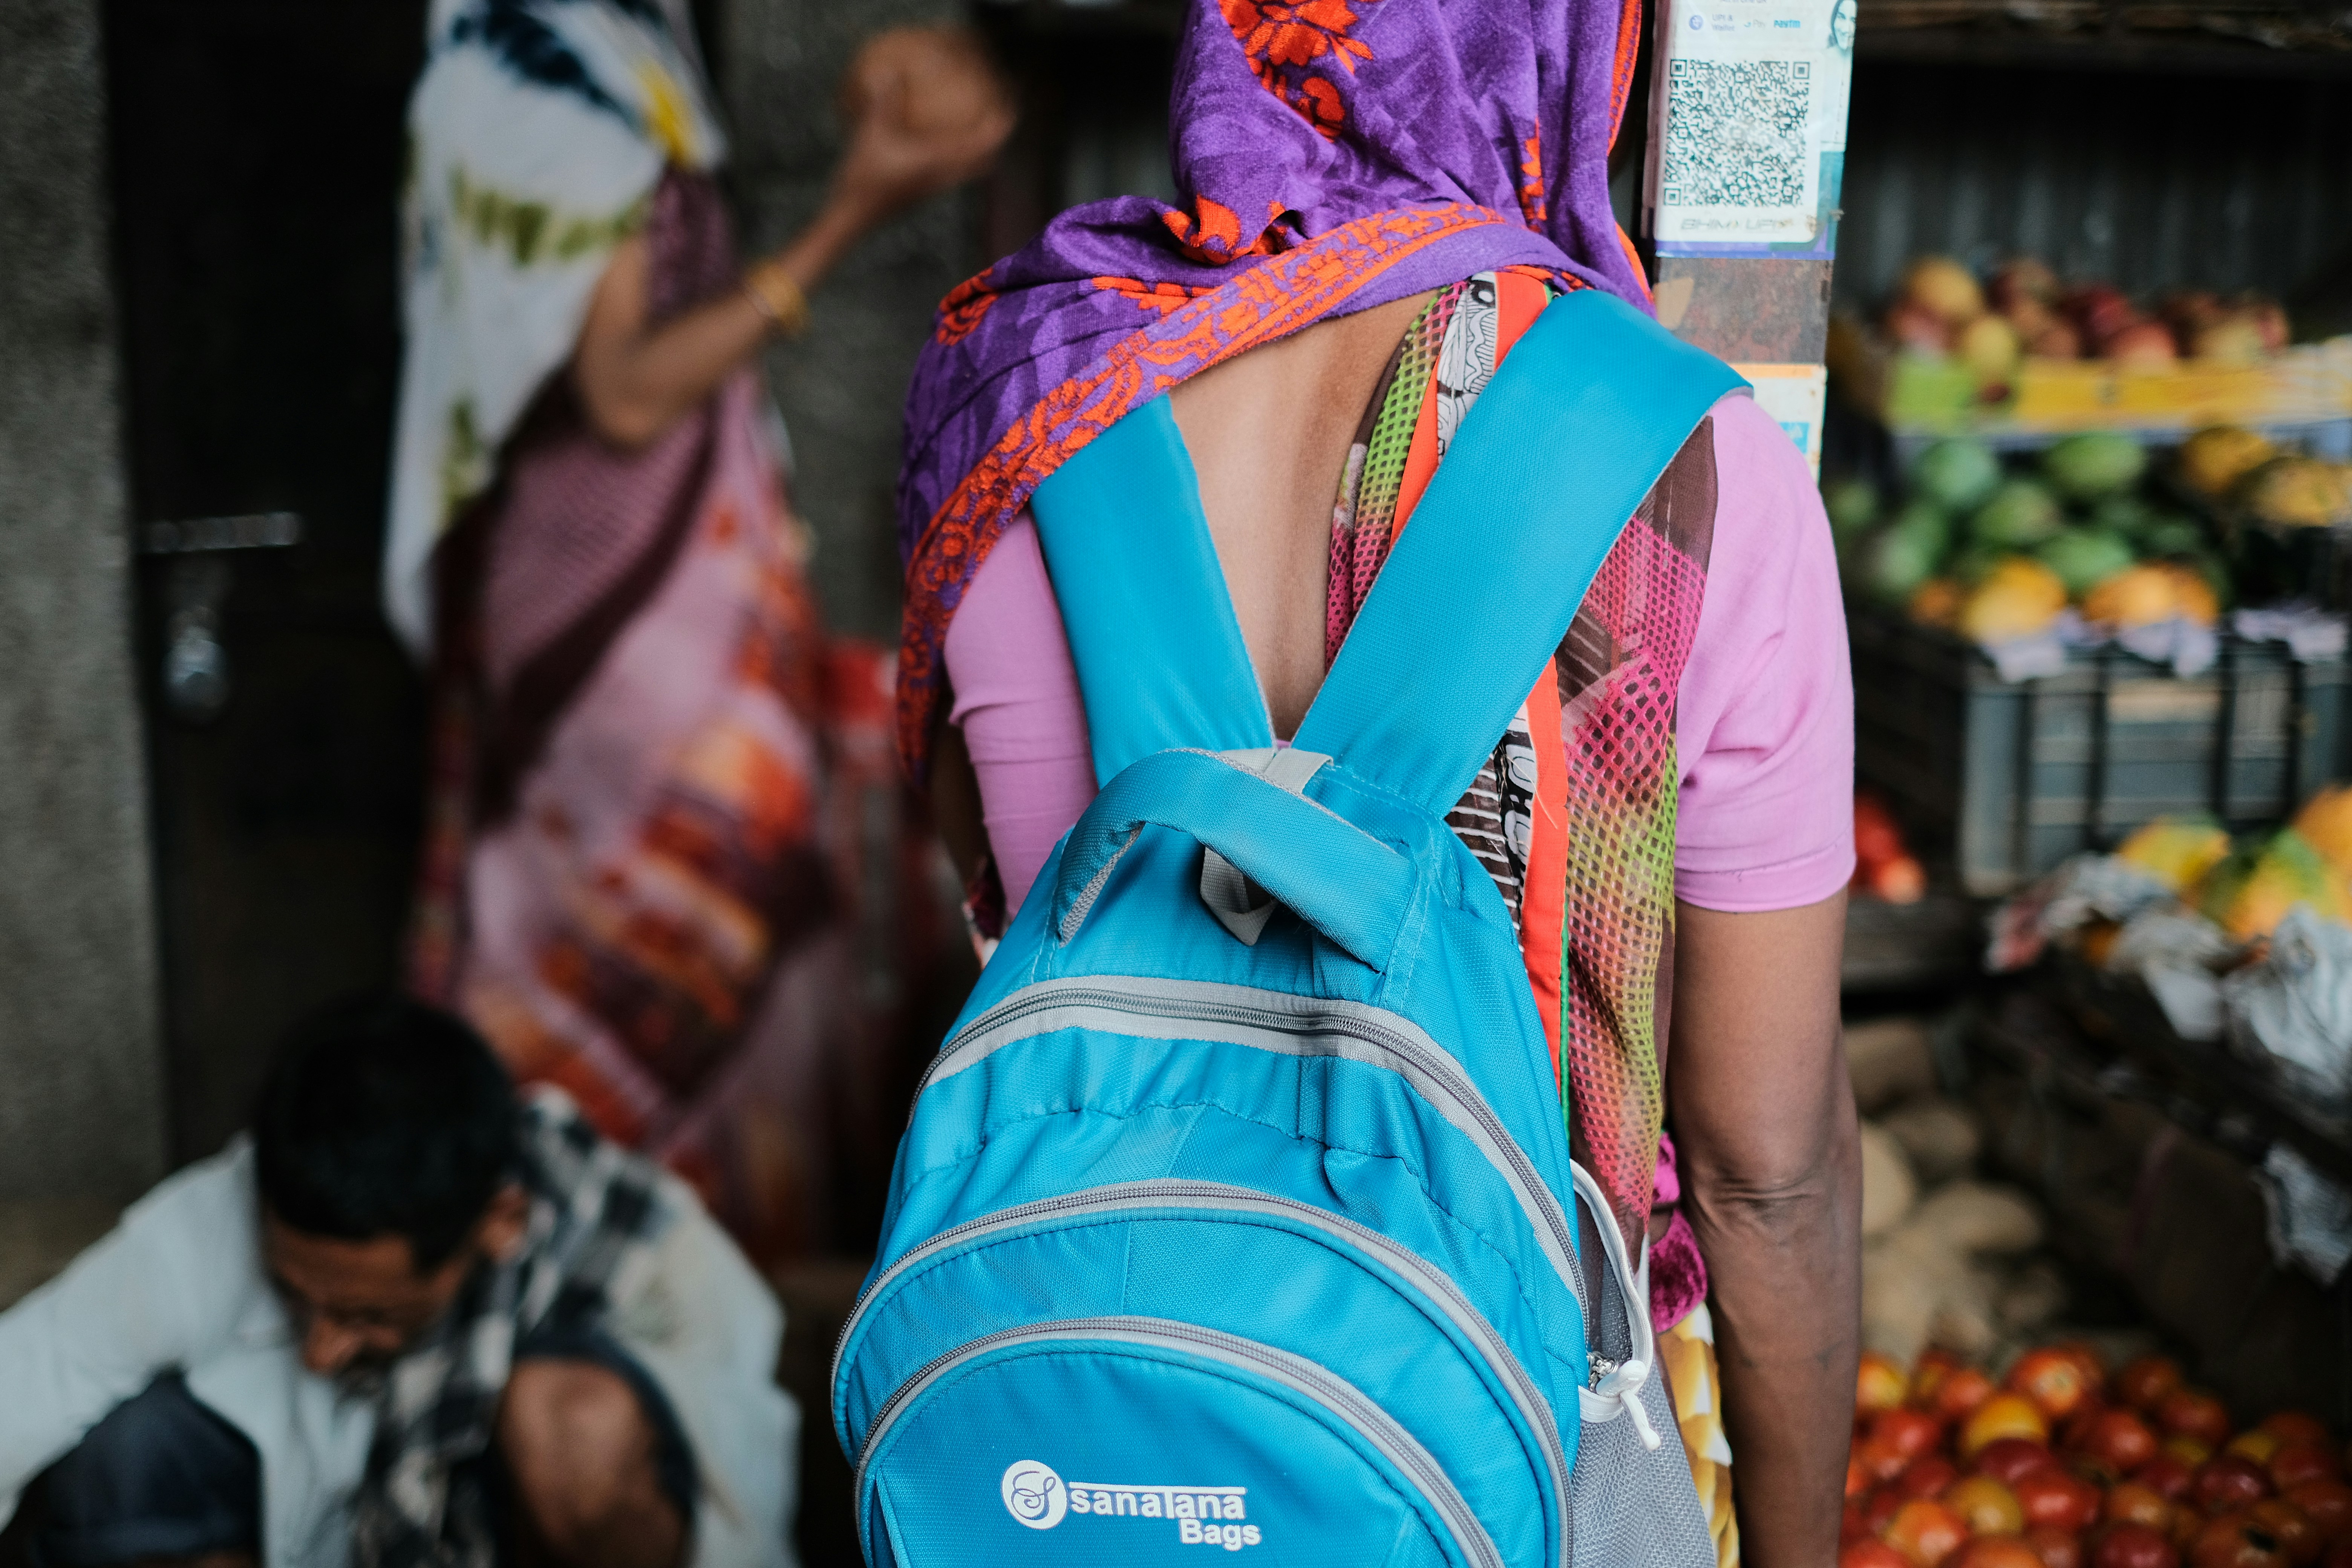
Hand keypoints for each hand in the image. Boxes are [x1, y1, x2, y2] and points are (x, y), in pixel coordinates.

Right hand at [827, 26, 1014, 228]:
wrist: (853, 218)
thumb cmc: (862, 179)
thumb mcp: (870, 134)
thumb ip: (884, 102)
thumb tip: (890, 73)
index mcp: (940, 164)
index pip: (982, 147)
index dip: (1000, 129)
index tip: (1011, 111)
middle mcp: (943, 179)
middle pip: (983, 160)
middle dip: (996, 141)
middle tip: (1001, 119)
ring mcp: (934, 188)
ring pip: (968, 169)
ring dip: (979, 151)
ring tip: (979, 131)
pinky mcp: (922, 192)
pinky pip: (950, 171)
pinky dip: (957, 156)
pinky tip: (940, 144)